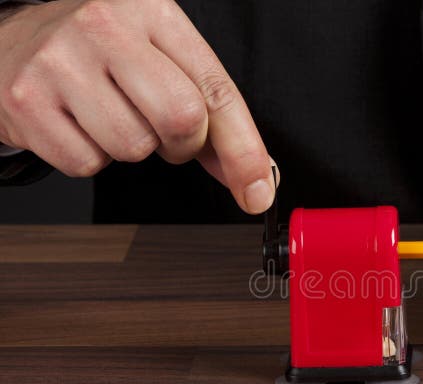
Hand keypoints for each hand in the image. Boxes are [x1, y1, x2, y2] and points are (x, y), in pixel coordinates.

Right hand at [0, 0, 275, 213]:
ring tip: (112, 116)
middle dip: (182, 144)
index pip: (216, 90)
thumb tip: (254, 176)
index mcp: (152, 11)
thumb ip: (211, 116)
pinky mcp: (26, 101)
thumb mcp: (161, 61)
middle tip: (164, 133)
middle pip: (181, 119)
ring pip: (134, 147)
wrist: (12, 41)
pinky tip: (80, 124)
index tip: (259, 190)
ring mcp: (60, 62)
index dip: (244, 149)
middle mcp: (105, 27)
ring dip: (133, 148)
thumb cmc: (100, 53)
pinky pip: (87, 164)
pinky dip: (92, 157)